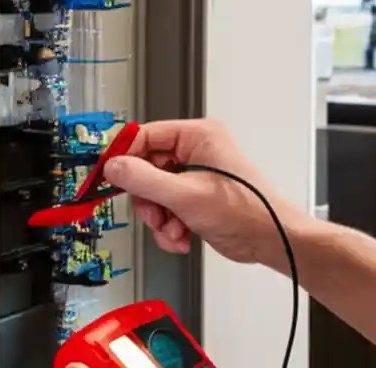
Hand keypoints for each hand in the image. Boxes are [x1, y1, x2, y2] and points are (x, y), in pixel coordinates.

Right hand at [102, 118, 304, 269]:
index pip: (146, 136)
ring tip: (173, 229)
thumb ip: (144, 180)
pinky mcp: (195, 199)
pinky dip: (169, 227)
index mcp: (198, 136)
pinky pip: (166, 209)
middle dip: (147, 199)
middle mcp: (196, 152)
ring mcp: (195, 176)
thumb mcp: (185, 194)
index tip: (106, 176)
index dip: (123, 156)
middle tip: (154, 214)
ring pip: (154, 194)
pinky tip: (182, 237)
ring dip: (159, 218)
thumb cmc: (245, 209)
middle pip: (145, 169)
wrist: (269, 239)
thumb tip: (113, 167)